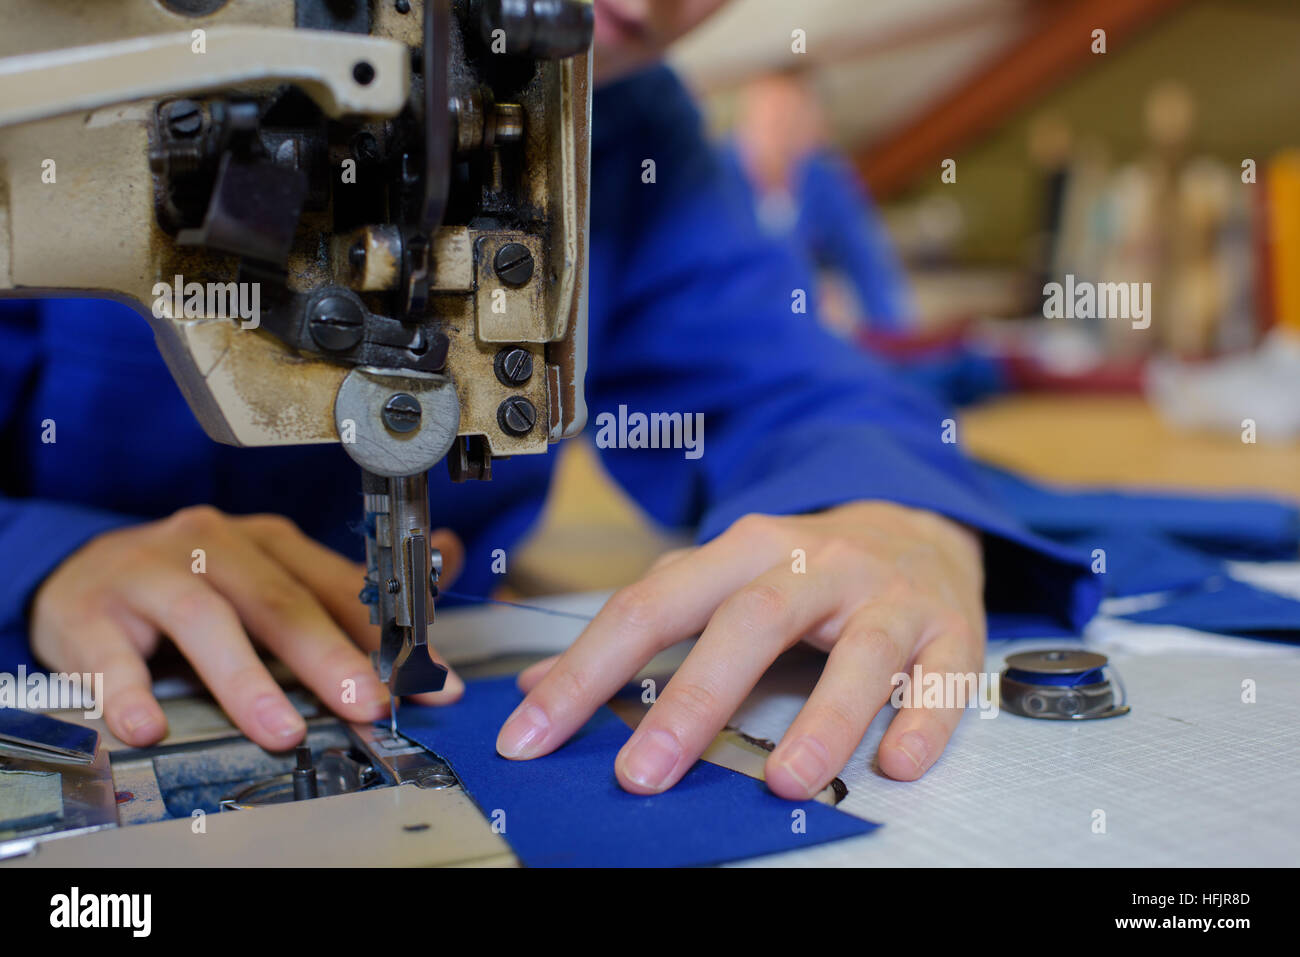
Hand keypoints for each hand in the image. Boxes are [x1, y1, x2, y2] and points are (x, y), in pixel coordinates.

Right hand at [31, 506, 463, 749]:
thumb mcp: (267, 581)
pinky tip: (150, 727)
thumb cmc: (191, 584)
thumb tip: (437, 600)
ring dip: (248, 683)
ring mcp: (151, 574)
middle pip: (281, 602)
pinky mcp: (91, 611)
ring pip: (208, 622)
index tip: (431, 682)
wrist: (79, 571)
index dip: (388, 637)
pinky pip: (112, 655)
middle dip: (330, 658)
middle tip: (367, 705)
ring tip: (281, 731)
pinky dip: (129, 692)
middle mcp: (215, 546)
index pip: (339, 588)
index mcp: (269, 543)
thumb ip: (342, 601)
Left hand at [497, 501, 984, 798]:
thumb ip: (642, 624)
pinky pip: (941, 676)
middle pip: (748, 621)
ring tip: (788, 784)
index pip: (651, 606)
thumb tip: (540, 686)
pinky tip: (895, 763)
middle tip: (644, 772)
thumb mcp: (719, 578)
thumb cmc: (804, 566)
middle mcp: (812, 565)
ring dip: (824, 720)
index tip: (533, 733)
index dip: (587, 670)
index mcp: (743, 550)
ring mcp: (885, 595)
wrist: (916, 522)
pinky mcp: (948, 628)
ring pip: (857, 652)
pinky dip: (922, 720)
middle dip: (692, 700)